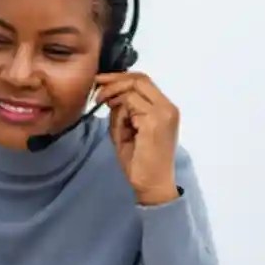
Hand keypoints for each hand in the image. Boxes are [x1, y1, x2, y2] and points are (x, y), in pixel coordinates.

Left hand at [94, 72, 180, 204]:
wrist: (152, 186)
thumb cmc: (140, 163)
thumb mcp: (127, 131)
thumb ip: (122, 111)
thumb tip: (109, 95)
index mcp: (165, 108)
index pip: (143, 81)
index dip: (120, 78)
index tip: (100, 82)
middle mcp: (168, 107)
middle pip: (140, 78)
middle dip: (114, 81)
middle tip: (96, 90)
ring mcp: (163, 113)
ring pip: (133, 89)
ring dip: (114, 98)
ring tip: (106, 112)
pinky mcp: (154, 121)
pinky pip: (130, 104)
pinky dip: (119, 113)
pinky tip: (119, 128)